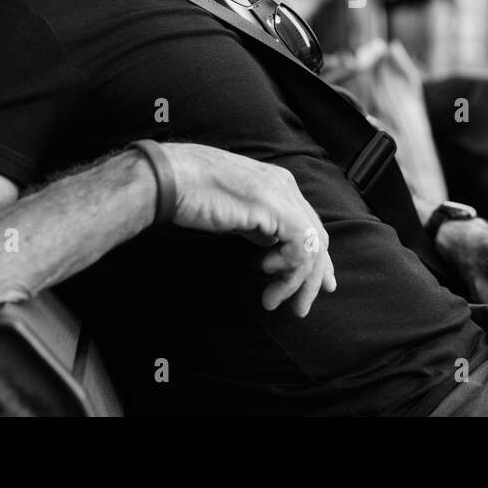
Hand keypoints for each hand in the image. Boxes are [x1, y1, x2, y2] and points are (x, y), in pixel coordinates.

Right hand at [158, 143, 334, 317]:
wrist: (170, 180)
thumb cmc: (191, 195)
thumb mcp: (235, 214)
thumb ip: (257, 227)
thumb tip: (271, 246)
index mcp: (278, 184)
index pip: (308, 224)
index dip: (315, 258)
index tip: (316, 287)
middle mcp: (286, 186)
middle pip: (316, 236)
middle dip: (314, 276)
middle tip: (300, 307)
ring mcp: (282, 194)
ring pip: (312, 244)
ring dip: (297, 281)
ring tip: (272, 301)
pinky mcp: (275, 207)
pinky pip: (300, 245)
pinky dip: (288, 266)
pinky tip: (266, 271)